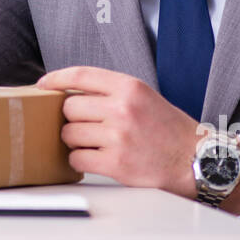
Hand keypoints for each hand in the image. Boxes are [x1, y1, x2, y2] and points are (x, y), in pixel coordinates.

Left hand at [35, 65, 206, 198]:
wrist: (197, 161)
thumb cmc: (170, 131)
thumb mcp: (145, 97)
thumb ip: (111, 92)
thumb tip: (68, 94)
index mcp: (130, 87)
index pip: (80, 75)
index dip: (56, 79)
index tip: (42, 85)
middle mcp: (123, 108)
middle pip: (68, 107)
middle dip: (70, 118)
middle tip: (82, 126)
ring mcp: (118, 136)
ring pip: (69, 133)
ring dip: (74, 140)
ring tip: (93, 144)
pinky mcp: (116, 163)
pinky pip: (77, 158)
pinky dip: (80, 160)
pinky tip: (94, 159)